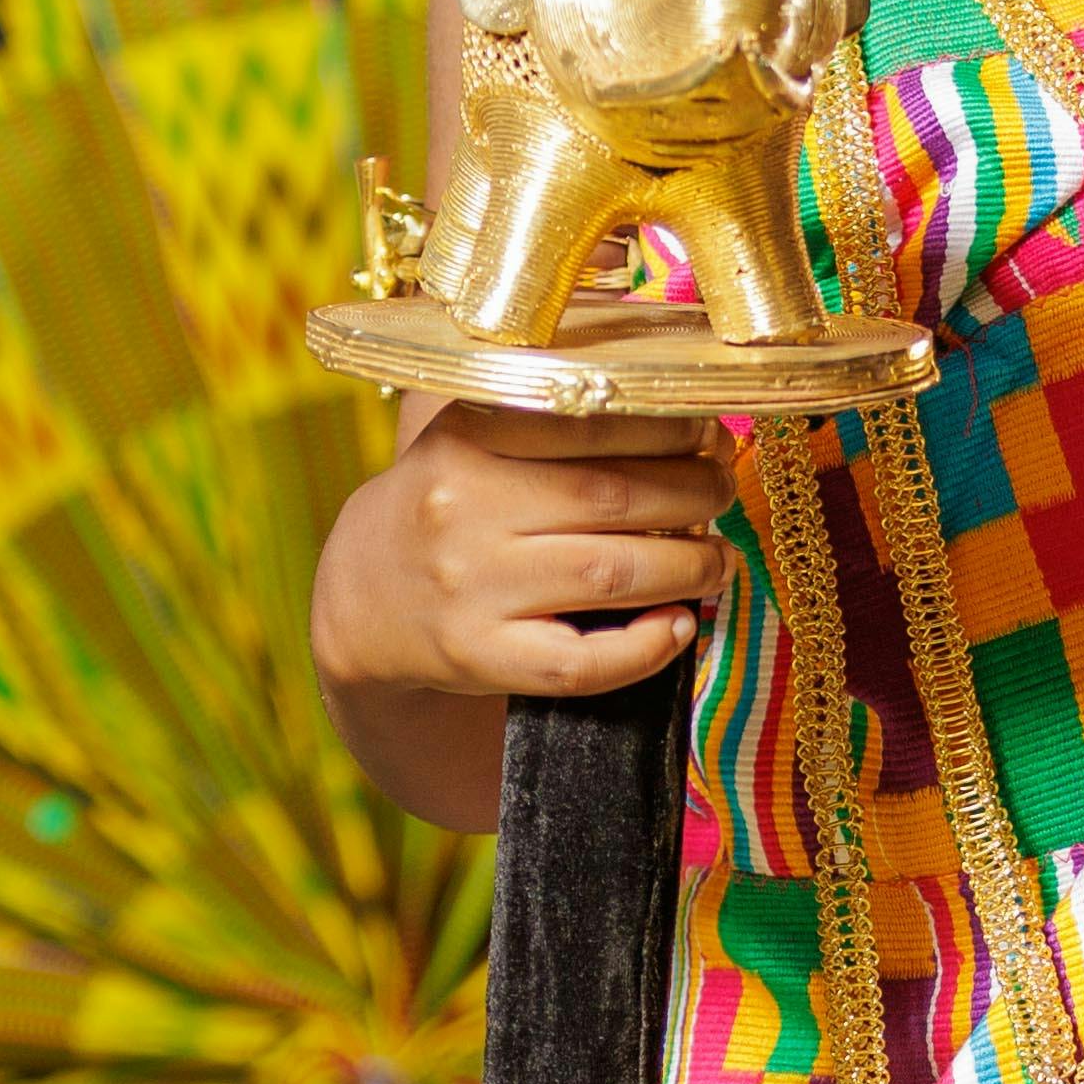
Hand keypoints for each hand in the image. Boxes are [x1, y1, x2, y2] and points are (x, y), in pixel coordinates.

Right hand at [311, 403, 734, 712]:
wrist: (361, 597)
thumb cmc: (447, 507)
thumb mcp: (473, 441)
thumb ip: (558, 424)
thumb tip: (693, 431)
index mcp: (466, 438)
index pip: (589, 421)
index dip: (668, 428)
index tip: (707, 432)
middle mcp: (464, 509)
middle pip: (614, 497)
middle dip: (694, 494)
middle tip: (722, 494)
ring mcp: (471, 587)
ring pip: (610, 575)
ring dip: (689, 568)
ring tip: (716, 563)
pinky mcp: (478, 655)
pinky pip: (582, 662)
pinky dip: (647, 647)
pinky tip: (679, 626)